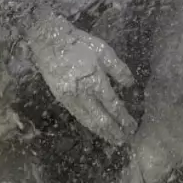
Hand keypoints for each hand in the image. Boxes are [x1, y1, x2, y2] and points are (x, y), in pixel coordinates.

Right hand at [26, 14, 137, 146]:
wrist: (49, 41)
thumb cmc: (79, 43)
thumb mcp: (104, 51)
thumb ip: (118, 69)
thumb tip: (130, 85)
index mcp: (96, 81)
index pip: (113, 106)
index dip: (124, 119)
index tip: (133, 127)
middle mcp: (84, 94)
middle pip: (102, 119)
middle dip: (114, 131)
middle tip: (125, 140)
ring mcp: (71, 98)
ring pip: (89, 120)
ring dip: (102, 132)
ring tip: (113, 139)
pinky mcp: (62, 98)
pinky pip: (78, 115)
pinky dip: (89, 125)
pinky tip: (95, 128)